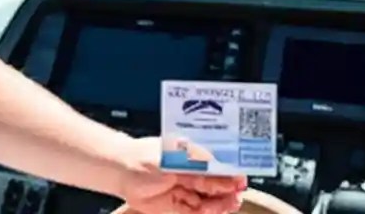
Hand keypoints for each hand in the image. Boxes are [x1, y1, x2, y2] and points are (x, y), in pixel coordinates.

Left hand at [114, 136, 246, 213]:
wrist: (123, 170)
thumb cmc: (147, 157)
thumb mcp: (178, 158)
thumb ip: (200, 165)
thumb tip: (223, 169)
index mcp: (195, 161)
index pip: (220, 169)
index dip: (232, 175)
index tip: (241, 179)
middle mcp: (192, 177)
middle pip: (218, 188)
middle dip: (229, 192)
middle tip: (238, 194)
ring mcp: (186, 193)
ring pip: (210, 202)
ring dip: (221, 204)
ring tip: (229, 203)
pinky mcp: (177, 209)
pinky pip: (196, 213)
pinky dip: (206, 213)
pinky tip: (210, 210)